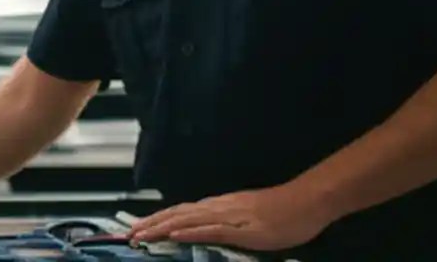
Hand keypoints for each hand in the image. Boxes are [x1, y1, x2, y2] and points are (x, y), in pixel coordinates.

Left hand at [126, 185, 334, 251]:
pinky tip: (174, 235)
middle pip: (178, 214)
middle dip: (152, 224)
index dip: (159, 219)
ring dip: (162, 228)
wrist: (307, 201)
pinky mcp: (242, 228)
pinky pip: (210, 230)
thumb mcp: (249, 218)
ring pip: (188, 220)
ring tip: (142, 235)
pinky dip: (189, 232)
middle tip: (129, 233)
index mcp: (219, 206)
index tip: (139, 227)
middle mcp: (219, 207)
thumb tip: (208, 231)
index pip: (182, 212)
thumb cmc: (283, 211)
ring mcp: (229, 216)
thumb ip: (228, 223)